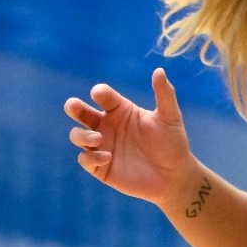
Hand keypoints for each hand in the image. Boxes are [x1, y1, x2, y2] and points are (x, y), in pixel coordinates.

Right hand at [65, 68, 194, 207]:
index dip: (100, 93)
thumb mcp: (170, 117)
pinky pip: (85, 160)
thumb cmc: (172, 144)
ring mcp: (102, 146)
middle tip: (73, 105)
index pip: (104, 96)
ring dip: (82, 136)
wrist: (174, 176)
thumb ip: (164, 94)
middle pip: (82, 113)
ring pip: (78, 136)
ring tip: (98, 138)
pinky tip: (107, 157)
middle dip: (74, 107)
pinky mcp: (100, 167)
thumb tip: (159, 70)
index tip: (99, 94)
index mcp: (121, 111)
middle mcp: (107, 126)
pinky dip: (91, 157)